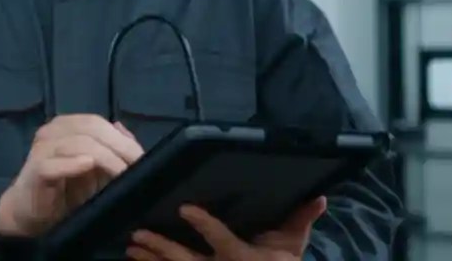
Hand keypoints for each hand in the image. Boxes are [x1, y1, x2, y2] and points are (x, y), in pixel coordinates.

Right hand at [0, 115, 143, 237]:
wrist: (32, 215)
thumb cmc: (65, 191)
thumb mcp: (94, 171)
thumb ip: (109, 150)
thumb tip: (124, 130)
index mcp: (66, 127)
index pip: (97, 123)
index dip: (122, 139)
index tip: (144, 159)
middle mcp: (52, 132)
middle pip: (90, 129)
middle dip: (118, 147)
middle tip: (137, 167)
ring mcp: (42, 150)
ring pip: (76, 144)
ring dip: (105, 158)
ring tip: (122, 173)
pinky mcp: (34, 171)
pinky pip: (52, 164)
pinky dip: (71, 164)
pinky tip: (87, 165)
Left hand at [127, 196, 327, 260]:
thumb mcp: (294, 245)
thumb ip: (301, 219)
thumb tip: (319, 197)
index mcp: (244, 257)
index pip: (222, 240)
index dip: (204, 225)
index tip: (185, 208)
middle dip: (164, 248)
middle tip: (139, 236)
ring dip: (153, 258)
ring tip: (131, 247)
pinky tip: (136, 259)